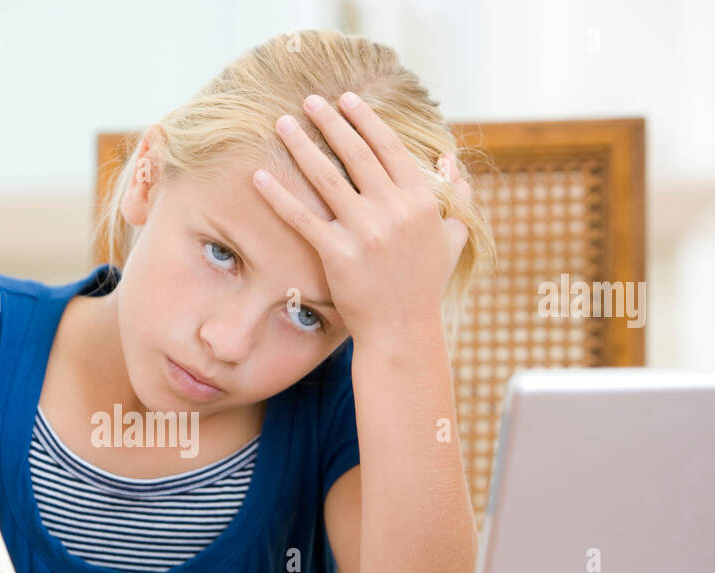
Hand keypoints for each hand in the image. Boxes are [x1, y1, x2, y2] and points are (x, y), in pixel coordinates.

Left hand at [252, 92, 471, 344]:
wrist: (403, 329)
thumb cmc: (425, 284)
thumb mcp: (451, 236)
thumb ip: (455, 194)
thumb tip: (448, 158)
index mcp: (420, 200)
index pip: (389, 147)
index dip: (366, 120)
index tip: (347, 99)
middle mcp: (393, 210)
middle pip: (356, 154)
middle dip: (331, 122)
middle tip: (309, 100)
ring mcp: (365, 232)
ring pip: (327, 178)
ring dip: (302, 146)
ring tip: (282, 123)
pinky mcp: (338, 254)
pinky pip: (302, 217)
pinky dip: (279, 195)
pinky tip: (259, 176)